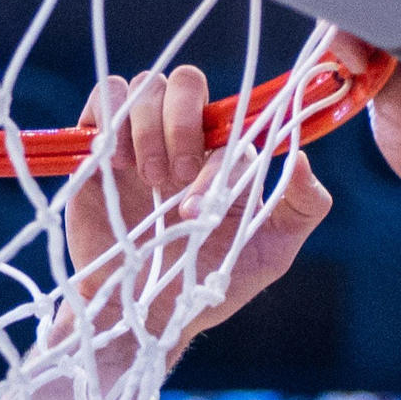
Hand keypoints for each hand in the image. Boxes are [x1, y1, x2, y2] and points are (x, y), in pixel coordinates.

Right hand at [62, 63, 332, 349]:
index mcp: (223, 154)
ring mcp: (139, 141)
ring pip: (145, 85)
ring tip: (149, 179)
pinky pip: (103, 97)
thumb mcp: (271, 254)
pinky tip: (117, 165)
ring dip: (148, 128)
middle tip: (176, 177)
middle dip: (182, 123)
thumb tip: (302, 156)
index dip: (217, 151)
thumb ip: (303, 206)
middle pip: (186, 81)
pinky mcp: (97, 150)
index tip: (204, 203)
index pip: (228, 117)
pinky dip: (110, 117)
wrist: (144, 318)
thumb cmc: (208, 287)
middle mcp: (182, 138)